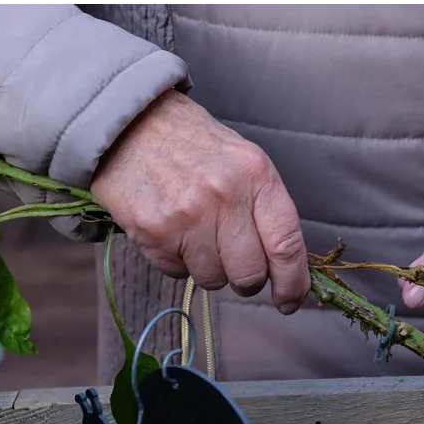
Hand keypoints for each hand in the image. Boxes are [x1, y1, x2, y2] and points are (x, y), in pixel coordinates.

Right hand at [91, 90, 309, 313]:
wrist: (130, 123)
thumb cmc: (195, 146)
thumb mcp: (244, 162)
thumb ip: (265, 210)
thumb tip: (283, 266)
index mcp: (257, 176)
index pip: (287, 245)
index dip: (292, 283)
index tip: (290, 300)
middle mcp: (225, 196)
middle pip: (250, 273)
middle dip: (246, 279)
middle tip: (236, 265)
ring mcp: (187, 216)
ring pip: (213, 279)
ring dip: (209, 269)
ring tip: (197, 235)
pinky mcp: (153, 231)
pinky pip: (177, 272)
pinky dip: (177, 261)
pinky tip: (172, 230)